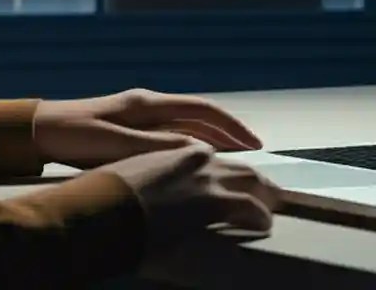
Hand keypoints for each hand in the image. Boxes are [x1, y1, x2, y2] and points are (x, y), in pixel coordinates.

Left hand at [32, 89, 262, 168]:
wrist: (38, 129)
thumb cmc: (74, 136)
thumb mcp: (115, 143)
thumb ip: (156, 146)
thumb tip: (199, 150)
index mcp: (148, 104)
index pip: (202, 109)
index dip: (231, 125)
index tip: (253, 143)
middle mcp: (149, 104)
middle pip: (200, 115)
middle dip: (229, 131)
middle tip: (253, 151)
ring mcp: (141, 113)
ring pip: (188, 123)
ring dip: (213, 137)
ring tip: (234, 155)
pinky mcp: (131, 125)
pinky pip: (173, 131)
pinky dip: (193, 142)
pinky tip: (198, 157)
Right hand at [99, 144, 280, 249]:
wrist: (102, 208)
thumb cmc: (104, 198)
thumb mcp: (127, 178)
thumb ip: (145, 179)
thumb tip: (148, 195)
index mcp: (174, 150)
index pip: (209, 154)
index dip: (221, 168)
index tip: (227, 177)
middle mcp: (196, 158)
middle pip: (236, 165)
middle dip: (253, 178)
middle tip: (266, 189)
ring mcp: (207, 178)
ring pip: (249, 179)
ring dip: (264, 192)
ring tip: (273, 204)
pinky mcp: (213, 201)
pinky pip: (249, 207)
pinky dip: (259, 215)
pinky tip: (265, 224)